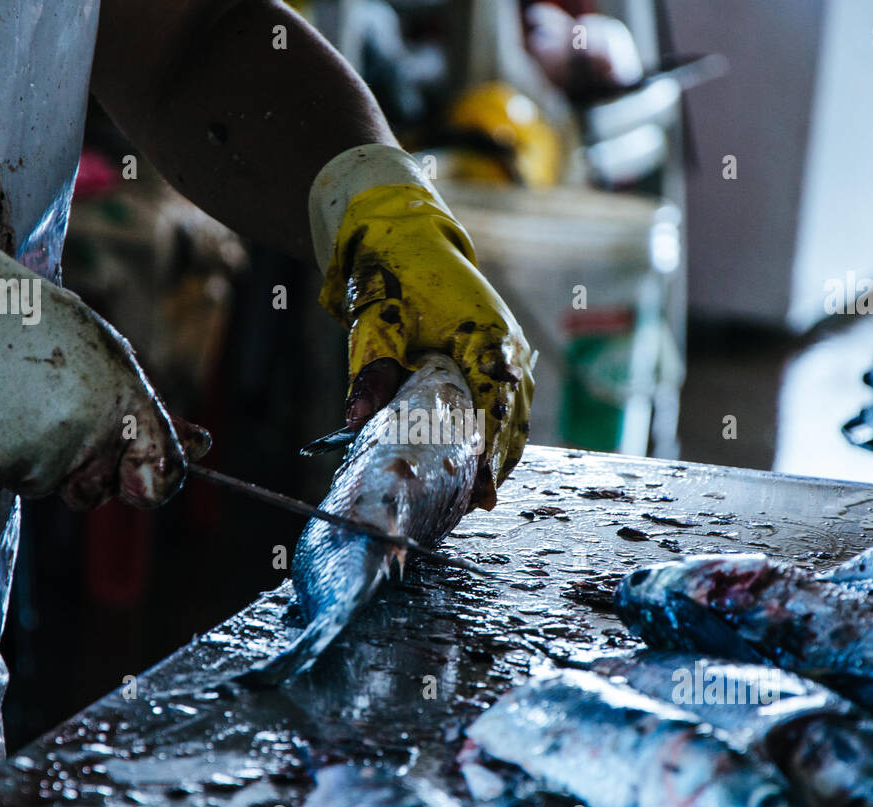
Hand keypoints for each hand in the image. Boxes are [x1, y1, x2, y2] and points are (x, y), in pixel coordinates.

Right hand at [0, 178, 205, 508]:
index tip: (141, 474)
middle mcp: (89, 441)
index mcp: (126, 407)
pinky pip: (6, 479)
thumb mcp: (105, 352)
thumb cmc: (31, 319)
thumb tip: (201, 446)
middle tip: (57, 420)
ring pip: (49, 486)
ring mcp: (40, 460)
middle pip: (98, 492)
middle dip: (87, 470)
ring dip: (36, 457)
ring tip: (15, 400)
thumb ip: (147, 408)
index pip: (158, 479)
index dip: (154, 482)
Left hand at [312, 150, 533, 509]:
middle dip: (495, 464)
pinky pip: (507, 407)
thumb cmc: (393, 273)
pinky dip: (496, 437)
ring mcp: (511, 353)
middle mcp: (511, 347)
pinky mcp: (500, 358)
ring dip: (499, 455)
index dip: (489, 451)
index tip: (479, 488)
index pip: (496, 405)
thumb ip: (371, 371)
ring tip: (476, 497)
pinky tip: (478, 467)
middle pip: (513, 420)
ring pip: (516, 418)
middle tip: (473, 505)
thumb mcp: (377, 322)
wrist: (407, 234)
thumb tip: (356, 421)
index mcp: (489, 335)